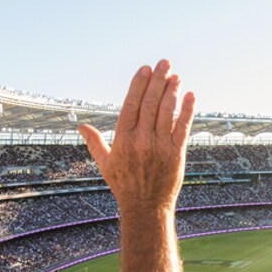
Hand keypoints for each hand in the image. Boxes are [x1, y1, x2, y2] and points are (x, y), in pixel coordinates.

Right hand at [78, 61, 195, 216]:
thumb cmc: (124, 185)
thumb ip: (94, 142)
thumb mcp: (105, 163)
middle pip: (150, 104)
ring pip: (167, 112)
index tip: (145, 69)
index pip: (131, 105)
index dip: (139, 85)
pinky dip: (187, 111)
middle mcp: (141, 141)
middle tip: (165, 63)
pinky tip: (191, 96)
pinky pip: (182, 127)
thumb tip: (80, 126)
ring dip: (172, 92)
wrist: (146, 208)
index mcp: (123, 140)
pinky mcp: (176, 154)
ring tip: (176, 76)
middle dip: (158, 81)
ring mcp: (160, 147)